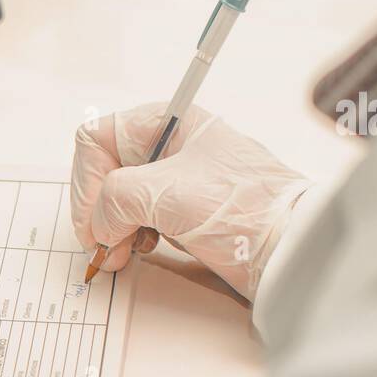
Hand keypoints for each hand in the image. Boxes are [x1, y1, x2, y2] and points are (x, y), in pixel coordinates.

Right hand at [71, 101, 312, 299]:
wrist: (290, 247)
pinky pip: (138, 219)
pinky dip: (128, 237)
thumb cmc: (244, 208)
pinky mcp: (184, 212)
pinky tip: (138, 250)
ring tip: (121, 252)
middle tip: (102, 243)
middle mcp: (169, 148)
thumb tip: (99, 225)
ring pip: (118, 199)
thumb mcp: (166, 193)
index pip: (98, 139)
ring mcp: (175, 182)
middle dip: (97, 210)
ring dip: (111, 228)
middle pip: (104, 171)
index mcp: (167, 123)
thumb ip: (115, 198)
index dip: (86, 181)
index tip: (92, 221)